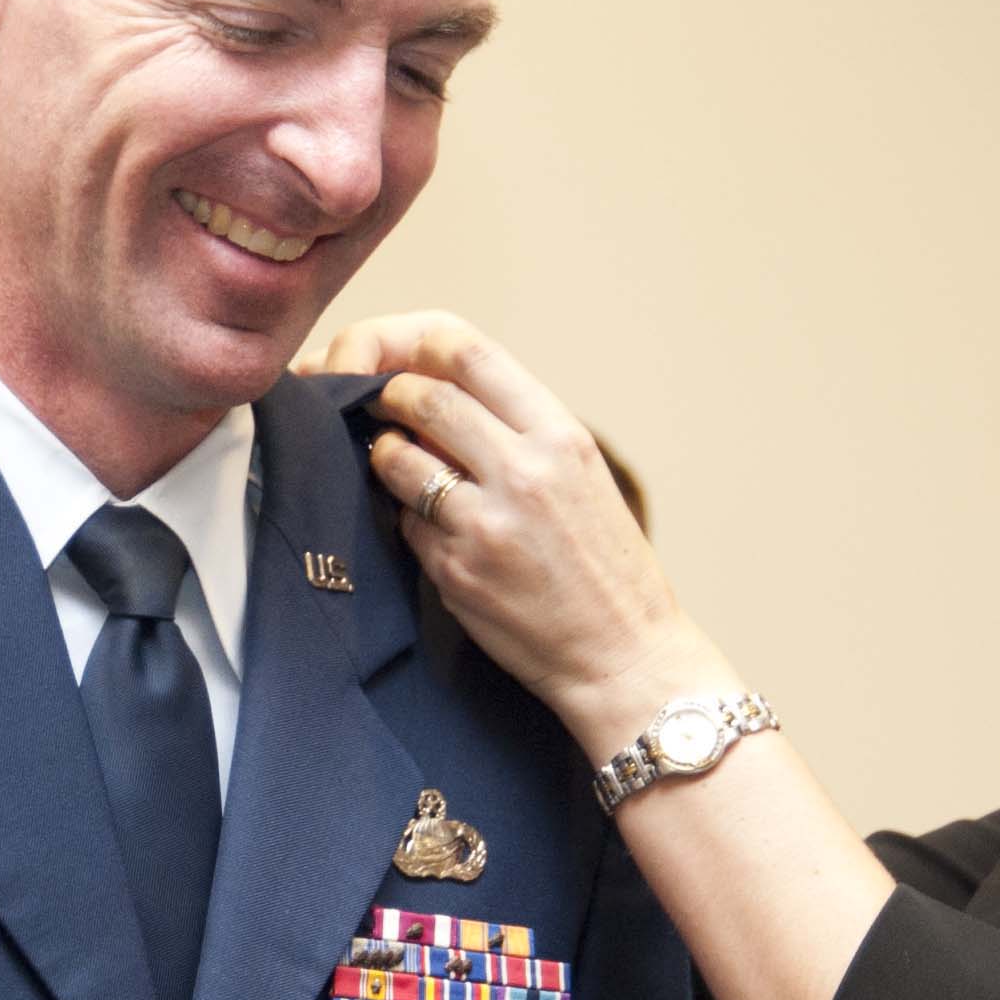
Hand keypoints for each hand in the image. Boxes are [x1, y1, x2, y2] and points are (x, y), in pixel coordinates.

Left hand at [340, 309, 734, 755]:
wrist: (624, 657)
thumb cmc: (601, 564)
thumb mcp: (578, 475)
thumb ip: (514, 428)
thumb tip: (428, 386)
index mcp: (560, 435)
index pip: (465, 350)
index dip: (410, 343)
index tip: (393, 360)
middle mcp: (525, 470)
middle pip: (419, 396)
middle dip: (384, 396)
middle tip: (375, 408)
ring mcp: (486, 522)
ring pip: (396, 458)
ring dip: (385, 456)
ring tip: (403, 468)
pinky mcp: (456, 571)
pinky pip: (403, 522)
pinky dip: (405, 517)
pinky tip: (436, 532)